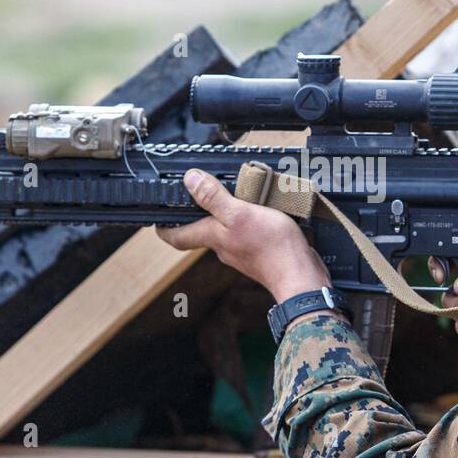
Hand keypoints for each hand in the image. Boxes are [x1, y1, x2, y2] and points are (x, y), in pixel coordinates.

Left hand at [156, 169, 330, 301]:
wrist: (300, 276)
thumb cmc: (272, 248)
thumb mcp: (240, 214)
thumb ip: (213, 198)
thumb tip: (188, 181)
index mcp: (212, 237)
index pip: (177, 236)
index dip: (164, 227)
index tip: (157, 217)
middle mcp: (223, 247)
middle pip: (201, 231)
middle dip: (198, 212)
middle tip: (198, 193)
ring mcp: (241, 252)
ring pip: (224, 232)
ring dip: (225, 215)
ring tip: (234, 195)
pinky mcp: (258, 253)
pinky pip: (245, 235)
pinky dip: (246, 222)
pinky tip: (259, 212)